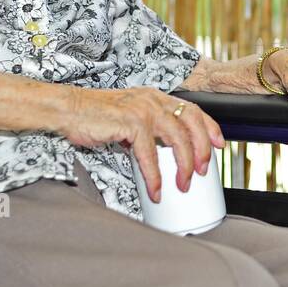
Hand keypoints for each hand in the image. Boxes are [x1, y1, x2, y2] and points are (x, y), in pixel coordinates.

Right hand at [60, 87, 223, 203]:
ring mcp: (143, 109)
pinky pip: (150, 155)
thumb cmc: (96, 117)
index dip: (209, 128)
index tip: (219, 145)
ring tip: (183, 185)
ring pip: (178, 139)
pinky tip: (155, 189)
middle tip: (203, 171)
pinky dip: (155, 176)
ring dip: (184, 166)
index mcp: (156, 97)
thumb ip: (148, 130)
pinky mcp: (131, 123)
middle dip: (202, 150)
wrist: (68, 109)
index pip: (192, 109)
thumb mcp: (129, 119)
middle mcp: (154, 100)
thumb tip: (163, 155)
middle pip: (192, 123)